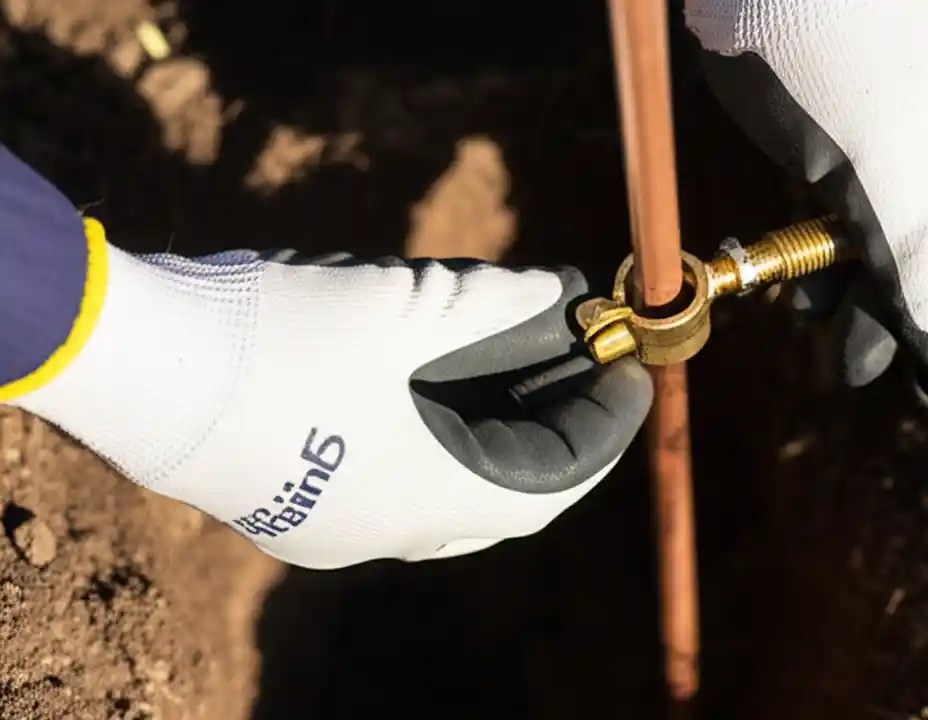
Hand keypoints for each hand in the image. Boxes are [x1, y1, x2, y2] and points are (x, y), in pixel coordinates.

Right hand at [9, 222, 651, 568]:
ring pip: (445, 490)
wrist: (138, 362)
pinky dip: (432, 438)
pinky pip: (391, 483)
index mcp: (428, 498)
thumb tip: (567, 293)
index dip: (601, 429)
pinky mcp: (294, 506)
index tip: (630, 376)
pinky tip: (436, 384)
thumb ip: (501, 303)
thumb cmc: (280, 334)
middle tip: (577, 370)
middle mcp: (388, 530)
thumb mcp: (408, 305)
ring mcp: (335, 527)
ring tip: (515, 366)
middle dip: (547, 429)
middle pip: (501, 492)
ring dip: (488, 432)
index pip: (549, 482)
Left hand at [684, 0, 927, 403]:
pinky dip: (837, 264)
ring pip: (912, 251)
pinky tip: (800, 291)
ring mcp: (913, 145)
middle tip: (866, 368)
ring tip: (827, 340)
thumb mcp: (892, 175)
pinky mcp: (853, 142)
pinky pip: (861, 223)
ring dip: (874, 304)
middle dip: (927, 326)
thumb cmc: (845, 49)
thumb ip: (926, 272)